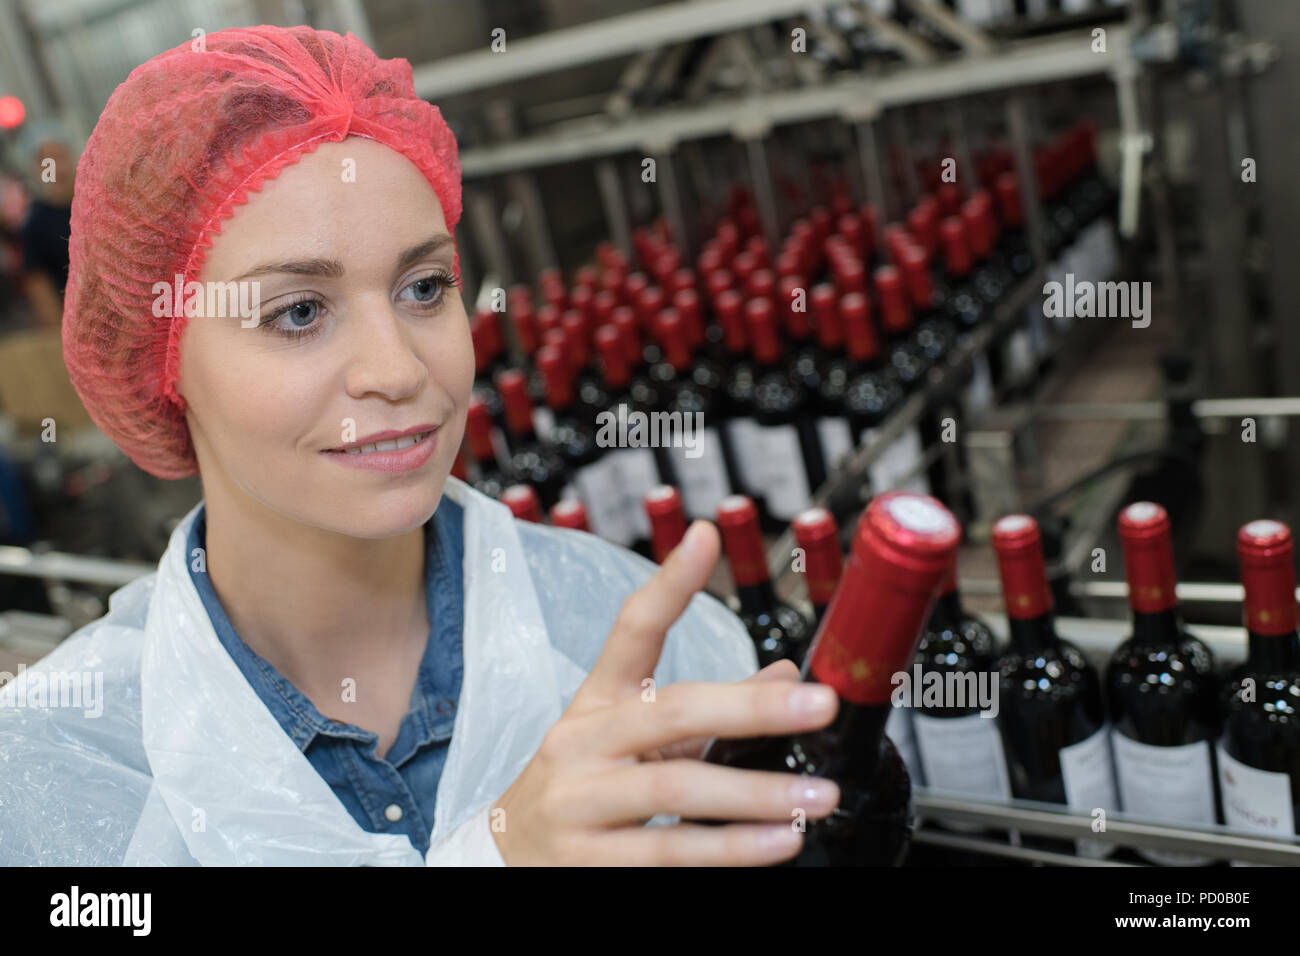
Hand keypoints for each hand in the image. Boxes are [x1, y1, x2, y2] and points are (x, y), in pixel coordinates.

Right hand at [491, 520, 840, 865]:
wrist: (504, 856)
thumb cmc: (583, 787)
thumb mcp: (634, 740)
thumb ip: (711, 712)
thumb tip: (785, 678)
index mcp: (598, 702)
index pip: (630, 630)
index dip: (669, 583)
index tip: (707, 538)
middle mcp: (584, 743)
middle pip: (670, 710)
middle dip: (752, 708)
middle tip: (820, 704)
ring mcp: (581, 804)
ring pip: (675, 790)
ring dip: (755, 794)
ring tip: (817, 797)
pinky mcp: (587, 863)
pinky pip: (667, 854)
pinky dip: (728, 851)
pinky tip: (777, 844)